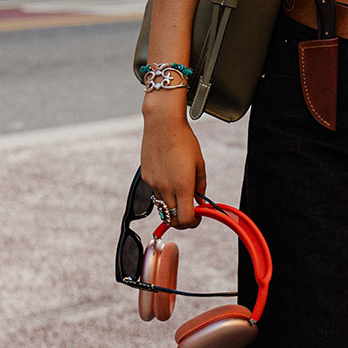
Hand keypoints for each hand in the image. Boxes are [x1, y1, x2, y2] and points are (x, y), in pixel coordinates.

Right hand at [140, 101, 205, 227]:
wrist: (163, 124)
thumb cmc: (184, 141)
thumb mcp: (199, 164)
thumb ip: (200, 186)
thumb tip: (200, 202)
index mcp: (183, 186)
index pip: (186, 219)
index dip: (194, 222)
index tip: (198, 217)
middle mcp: (166, 188)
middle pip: (173, 218)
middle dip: (182, 220)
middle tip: (190, 212)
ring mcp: (154, 184)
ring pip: (163, 206)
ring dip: (173, 205)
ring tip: (180, 189)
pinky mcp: (146, 177)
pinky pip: (156, 193)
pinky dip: (164, 192)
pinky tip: (169, 176)